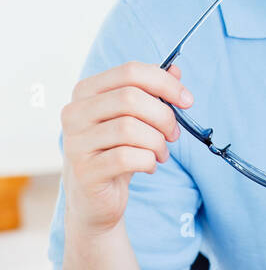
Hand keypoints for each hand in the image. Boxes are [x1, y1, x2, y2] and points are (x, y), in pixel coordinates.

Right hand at [61, 61, 192, 235]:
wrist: (94, 198)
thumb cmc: (116, 150)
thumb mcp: (134, 118)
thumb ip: (152, 92)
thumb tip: (175, 70)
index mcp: (86, 91)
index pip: (130, 71)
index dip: (165, 83)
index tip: (187, 100)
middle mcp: (74, 113)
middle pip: (131, 98)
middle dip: (163, 116)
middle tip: (174, 134)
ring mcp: (75, 142)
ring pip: (129, 128)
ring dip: (157, 142)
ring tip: (161, 153)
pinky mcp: (85, 171)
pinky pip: (127, 158)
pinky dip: (148, 161)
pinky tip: (149, 166)